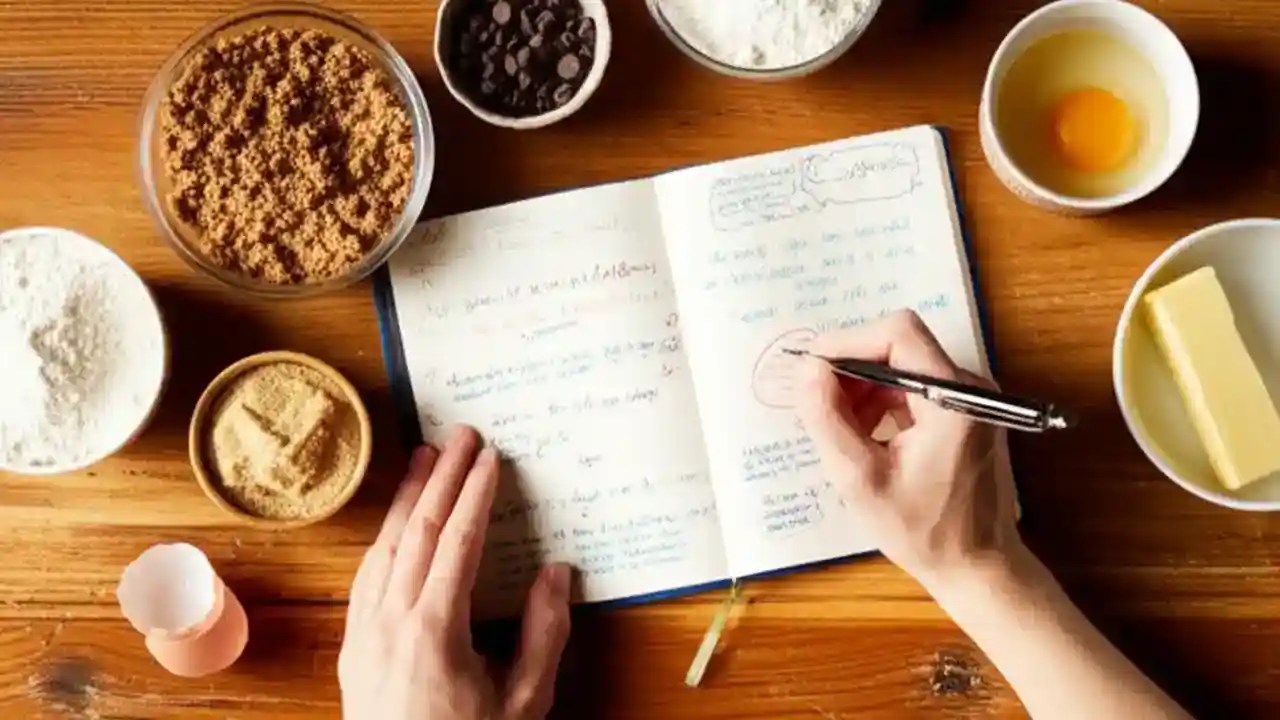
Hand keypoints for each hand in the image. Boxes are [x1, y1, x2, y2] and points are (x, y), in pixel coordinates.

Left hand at [339, 426, 570, 719]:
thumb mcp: (523, 702)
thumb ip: (544, 635)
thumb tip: (557, 573)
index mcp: (434, 629)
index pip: (458, 542)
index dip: (476, 494)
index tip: (489, 457)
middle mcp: (390, 622)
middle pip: (417, 532)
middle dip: (440, 478)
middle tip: (459, 435)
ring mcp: (363, 634)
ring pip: (383, 548)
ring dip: (407, 501)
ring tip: (423, 459)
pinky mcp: (352, 649)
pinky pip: (365, 576)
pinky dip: (384, 540)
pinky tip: (395, 527)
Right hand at [795, 310, 1020, 590]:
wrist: (978, 567)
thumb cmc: (921, 531)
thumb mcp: (861, 480)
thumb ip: (828, 419)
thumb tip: (807, 369)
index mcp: (952, 399)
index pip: (897, 334)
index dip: (848, 343)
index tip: (812, 370)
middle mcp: (969, 387)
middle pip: (900, 345)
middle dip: (852, 367)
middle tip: (820, 404)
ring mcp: (971, 398)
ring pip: (905, 364)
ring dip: (864, 386)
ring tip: (840, 427)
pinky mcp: (966, 412)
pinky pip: (916, 386)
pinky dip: (883, 400)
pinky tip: (865, 436)